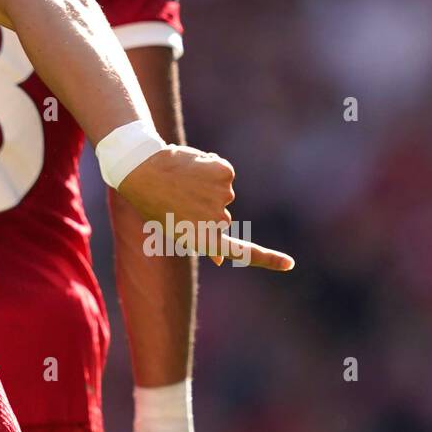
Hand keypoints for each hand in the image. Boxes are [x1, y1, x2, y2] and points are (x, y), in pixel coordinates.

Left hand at [118, 146, 294, 270]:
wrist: (141, 171)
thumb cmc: (155, 203)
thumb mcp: (176, 228)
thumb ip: (203, 242)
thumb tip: (222, 260)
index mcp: (205, 240)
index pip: (242, 253)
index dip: (268, 259)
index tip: (290, 264)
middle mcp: (219, 222)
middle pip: (223, 214)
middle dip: (206, 206)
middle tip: (179, 198)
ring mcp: (224, 197)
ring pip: (222, 190)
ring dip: (206, 184)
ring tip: (180, 182)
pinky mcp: (225, 174)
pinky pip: (222, 170)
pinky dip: (210, 166)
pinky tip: (191, 167)